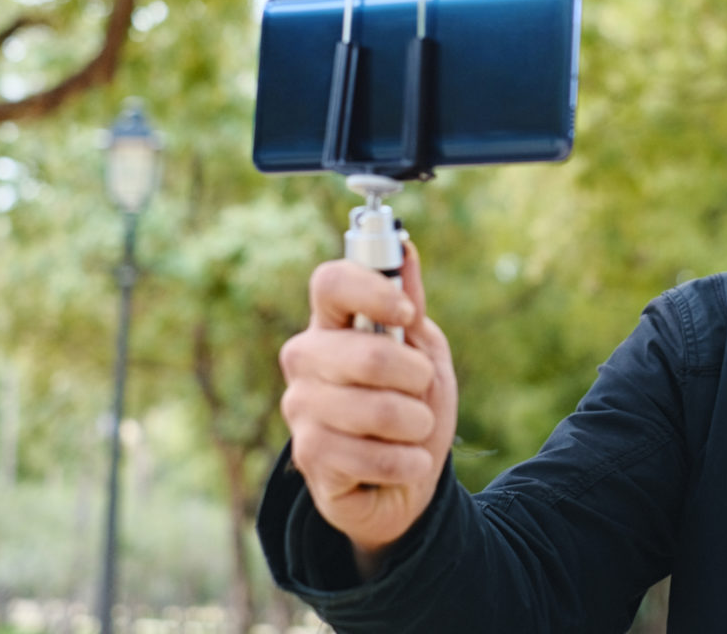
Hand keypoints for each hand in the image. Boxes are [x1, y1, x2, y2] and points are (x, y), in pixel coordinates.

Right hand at [278, 243, 457, 575]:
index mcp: (332, 324)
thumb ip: (410, 307)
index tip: (408, 314)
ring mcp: (301, 407)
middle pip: (366, 355)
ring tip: (414, 432)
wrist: (408, 480)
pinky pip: (372, 455)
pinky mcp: (308, 455)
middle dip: (415, 378)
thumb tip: (406, 245)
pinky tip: (406, 463)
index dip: (372, 291)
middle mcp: (306, 359)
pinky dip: (408, 462)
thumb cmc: (413, 408)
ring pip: (376, 410)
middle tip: (421, 390)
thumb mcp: (424, 353)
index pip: (330, 282)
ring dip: (416, 425)